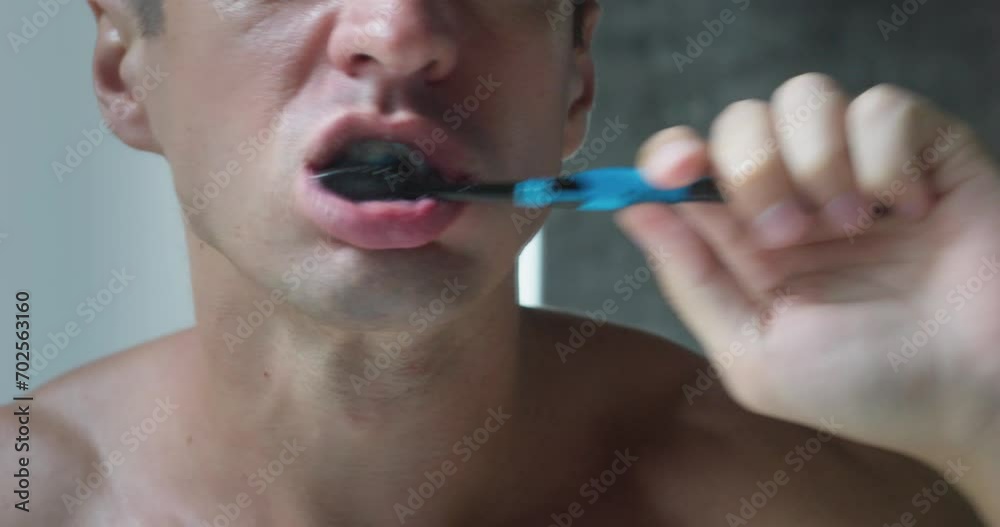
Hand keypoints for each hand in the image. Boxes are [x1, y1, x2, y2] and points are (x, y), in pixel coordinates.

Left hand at [615, 74, 999, 466]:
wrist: (976, 394)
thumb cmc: (867, 388)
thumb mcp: (755, 352)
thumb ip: (693, 278)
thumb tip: (634, 208)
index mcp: (745, 240)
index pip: (686, 165)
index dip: (670, 155)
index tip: (675, 170)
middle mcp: (794, 195)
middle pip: (738, 120)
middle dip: (751, 168)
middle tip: (788, 233)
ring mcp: (857, 169)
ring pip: (805, 97)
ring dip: (817, 160)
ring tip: (852, 225)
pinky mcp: (923, 150)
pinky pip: (883, 106)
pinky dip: (886, 157)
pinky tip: (910, 210)